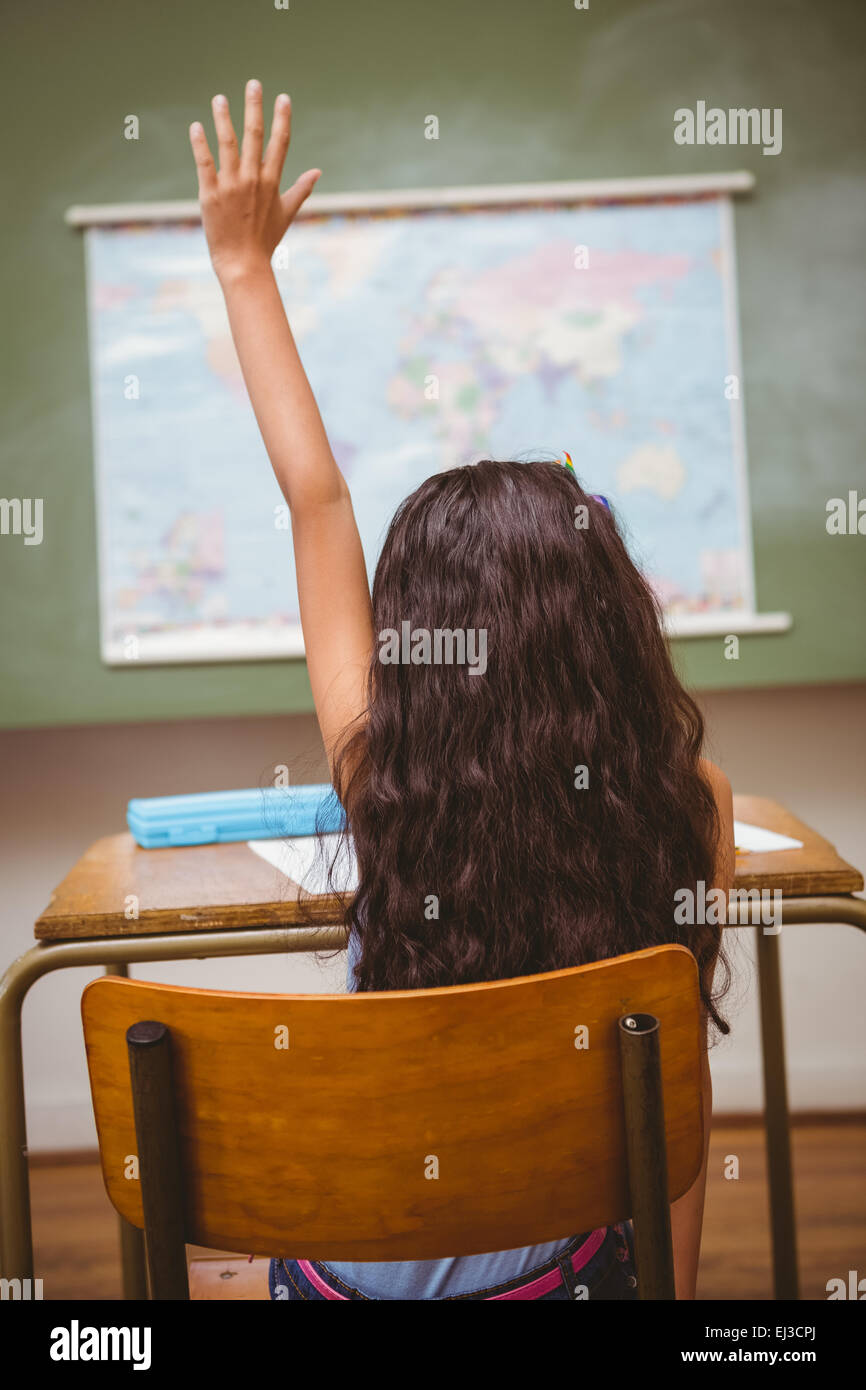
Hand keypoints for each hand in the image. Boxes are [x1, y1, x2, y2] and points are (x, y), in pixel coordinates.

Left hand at [189, 79, 320, 282]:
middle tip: (253, 83)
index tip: (282, 98)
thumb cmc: (265, 240)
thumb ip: (301, 189)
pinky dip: (200, 143)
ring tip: (219, 98)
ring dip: (223, 118)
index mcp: (271, 182)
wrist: (243, 264)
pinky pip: (205, 162)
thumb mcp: (287, 213)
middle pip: (254, 135)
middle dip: (254, 107)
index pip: (279, 143)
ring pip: (227, 143)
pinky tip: (196, 126)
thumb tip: (318, 172)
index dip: (282, 119)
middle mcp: (253, 179)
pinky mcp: (210, 194)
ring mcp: (231, 185)